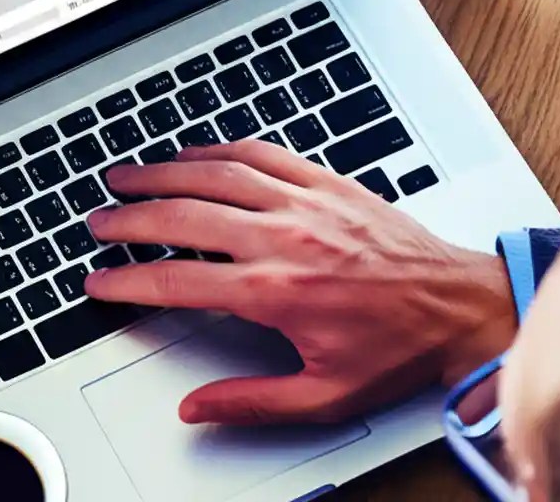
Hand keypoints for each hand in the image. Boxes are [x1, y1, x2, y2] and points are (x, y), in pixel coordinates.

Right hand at [85, 141, 515, 425]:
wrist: (461, 306)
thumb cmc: (398, 348)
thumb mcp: (325, 397)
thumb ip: (251, 402)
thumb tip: (195, 409)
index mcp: (275, 293)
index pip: (176, 282)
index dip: (127, 283)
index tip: (99, 283)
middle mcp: (282, 239)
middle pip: (182, 219)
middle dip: (129, 220)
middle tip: (98, 224)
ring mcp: (304, 203)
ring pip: (213, 175)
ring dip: (162, 175)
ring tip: (125, 178)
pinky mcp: (326, 183)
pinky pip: (260, 154)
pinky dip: (217, 150)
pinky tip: (192, 154)